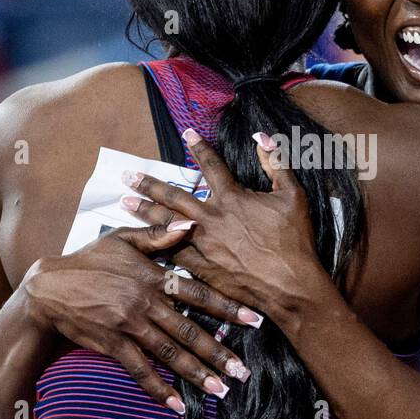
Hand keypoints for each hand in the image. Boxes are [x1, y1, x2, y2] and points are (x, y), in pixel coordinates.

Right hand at [20, 220, 260, 413]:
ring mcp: (129, 325)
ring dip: (196, 374)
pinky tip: (176, 405)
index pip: (198, 293)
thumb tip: (190, 225)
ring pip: (169, 353)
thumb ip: (157, 235)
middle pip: (189, 330)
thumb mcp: (122, 239)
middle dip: (219, 352)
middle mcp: (145, 302)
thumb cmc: (89, 260)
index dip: (226, 307)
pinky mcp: (112, 344)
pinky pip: (140, 370)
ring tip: (220, 390)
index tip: (253, 320)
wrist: (49, 287)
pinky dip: (158, 389)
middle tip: (242, 372)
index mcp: (152, 276)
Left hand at [122, 129, 333, 325]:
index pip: (210, 165)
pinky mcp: (201, 268)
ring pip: (165, 224)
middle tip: (128, 175)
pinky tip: (143, 241)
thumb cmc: (294, 241)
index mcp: (232, 198)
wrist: (289, 285)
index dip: (199, 147)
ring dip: (144, 212)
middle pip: (173, 196)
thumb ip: (276, 163)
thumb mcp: (292, 195)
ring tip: (125, 202)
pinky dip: (157, 245)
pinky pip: (173, 252)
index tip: (186, 133)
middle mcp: (211, 218)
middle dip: (149, 183)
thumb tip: (262, 136)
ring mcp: (202, 244)